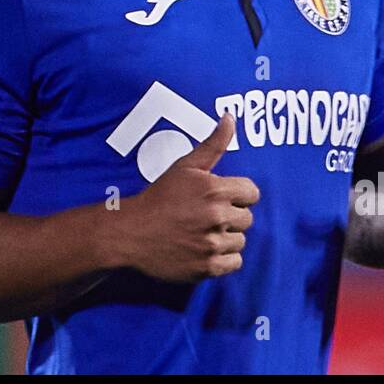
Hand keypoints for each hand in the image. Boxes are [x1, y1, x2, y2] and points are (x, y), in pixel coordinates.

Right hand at [119, 113, 260, 282]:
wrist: (131, 232)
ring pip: (240, 241)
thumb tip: (230, 116)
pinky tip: (205, 249)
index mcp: (215, 190)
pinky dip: (223, 258)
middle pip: (247, 218)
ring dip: (226, 237)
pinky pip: (234, 262)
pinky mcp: (207, 267)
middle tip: (207, 215)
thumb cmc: (159, 197)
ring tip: (203, 232)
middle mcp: (217, 217)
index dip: (237, 194)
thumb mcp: (185, 166)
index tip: (220, 197)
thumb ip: (213, 143)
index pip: (252, 193)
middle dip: (231, 216)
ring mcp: (212, 244)